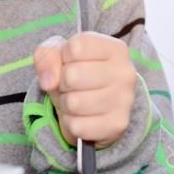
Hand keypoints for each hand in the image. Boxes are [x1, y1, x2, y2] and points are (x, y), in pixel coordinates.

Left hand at [33, 32, 136, 147]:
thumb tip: (49, 82)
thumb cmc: (77, 73)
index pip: (76, 47)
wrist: (96, 107)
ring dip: (66, 104)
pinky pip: (76, 126)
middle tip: (71, 85)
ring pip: (73, 103)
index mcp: (116, 49)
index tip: (72, 62)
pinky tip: (82, 116)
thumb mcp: (58, 55)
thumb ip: (47, 56)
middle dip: (63, 82)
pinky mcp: (117, 126)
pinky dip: (71, 123)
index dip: (64, 56)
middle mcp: (125, 73)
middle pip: (72, 75)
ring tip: (76, 100)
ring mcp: (125, 101)